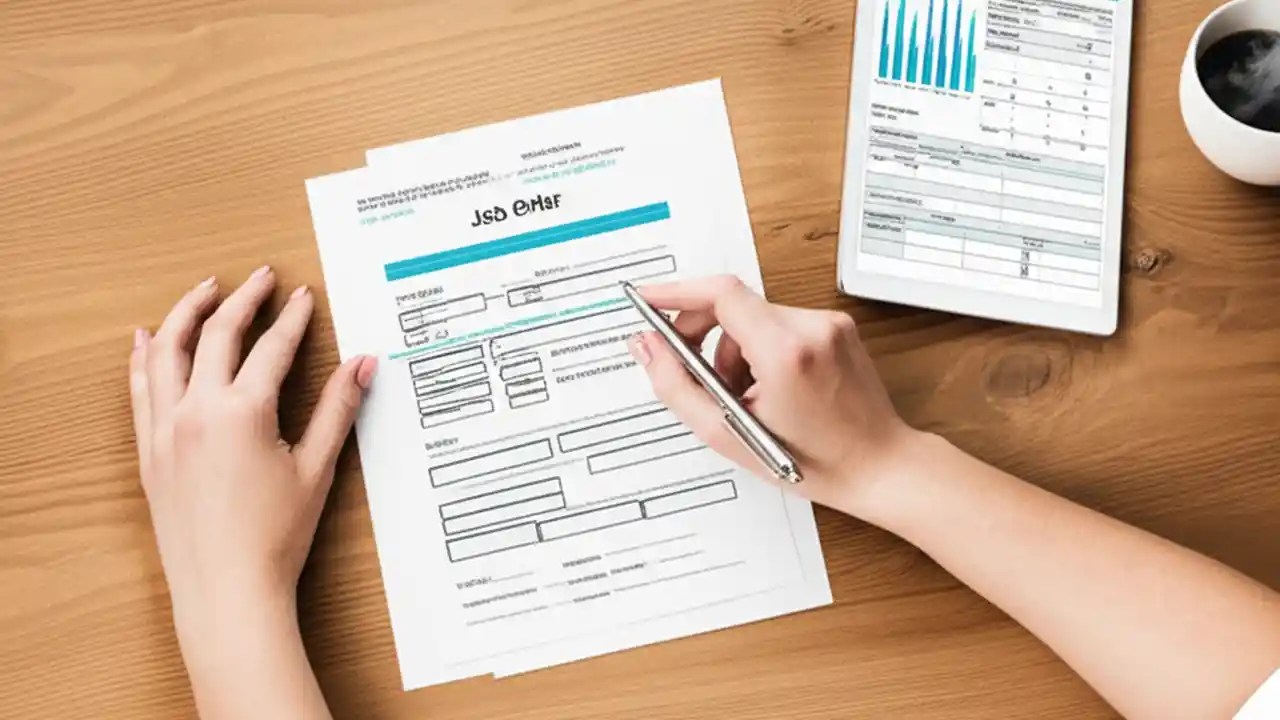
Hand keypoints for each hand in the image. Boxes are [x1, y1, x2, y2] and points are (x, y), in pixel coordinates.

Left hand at [128, 267, 375, 626]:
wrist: (227, 590)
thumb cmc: (275, 537)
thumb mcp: (317, 468)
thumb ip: (339, 409)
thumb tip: (364, 364)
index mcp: (242, 412)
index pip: (271, 347)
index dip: (292, 318)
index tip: (304, 297)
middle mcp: (196, 411)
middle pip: (215, 335)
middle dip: (242, 300)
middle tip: (262, 278)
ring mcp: (166, 430)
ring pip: (167, 351)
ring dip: (186, 313)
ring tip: (205, 291)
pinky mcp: (150, 451)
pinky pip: (140, 389)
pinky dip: (144, 357)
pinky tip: (147, 338)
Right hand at [628, 276, 916, 515]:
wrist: (879, 467)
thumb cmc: (812, 462)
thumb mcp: (728, 434)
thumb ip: (676, 386)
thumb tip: (646, 346)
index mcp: (785, 352)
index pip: (720, 294)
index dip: (676, 293)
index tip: (648, 300)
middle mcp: (811, 327)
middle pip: (733, 304)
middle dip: (704, 334)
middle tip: (696, 374)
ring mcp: (829, 324)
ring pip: (754, 317)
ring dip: (735, 349)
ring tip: (744, 396)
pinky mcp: (838, 326)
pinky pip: (780, 324)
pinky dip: (762, 350)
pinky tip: (771, 388)